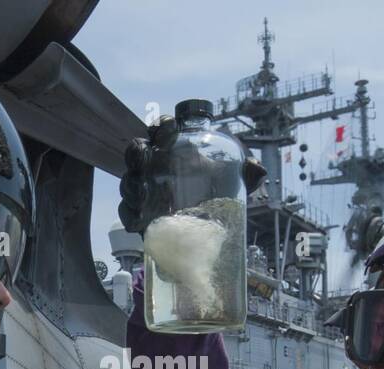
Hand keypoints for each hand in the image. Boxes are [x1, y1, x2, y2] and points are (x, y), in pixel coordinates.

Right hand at [118, 115, 266, 234]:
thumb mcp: (232, 181)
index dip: (161, 126)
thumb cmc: (214, 193)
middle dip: (137, 152)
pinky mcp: (140, 216)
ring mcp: (144, 190)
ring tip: (144, 194)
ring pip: (128, 182)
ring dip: (132, 186)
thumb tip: (257, 169)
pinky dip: (129, 216)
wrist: (204, 227)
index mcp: (173, 150)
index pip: (161, 130)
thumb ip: (244, 173)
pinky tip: (137, 222)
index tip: (171, 129)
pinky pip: (127, 213)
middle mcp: (154, 167)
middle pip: (136, 152)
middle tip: (146, 157)